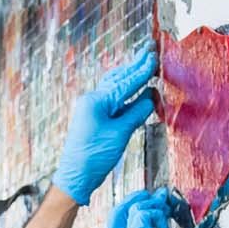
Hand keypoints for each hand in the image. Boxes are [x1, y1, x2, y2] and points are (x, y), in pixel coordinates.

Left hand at [53, 48, 157, 203]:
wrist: (75, 176)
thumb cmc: (94, 157)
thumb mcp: (120, 134)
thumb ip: (136, 113)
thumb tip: (150, 97)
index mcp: (97, 101)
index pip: (125, 82)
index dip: (142, 70)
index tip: (153, 57)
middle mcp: (93, 100)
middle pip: (118, 79)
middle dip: (135, 66)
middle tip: (148, 50)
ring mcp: (92, 109)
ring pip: (114, 87)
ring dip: (130, 77)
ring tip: (142, 64)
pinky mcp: (94, 118)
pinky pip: (113, 100)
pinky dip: (126, 93)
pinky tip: (133, 90)